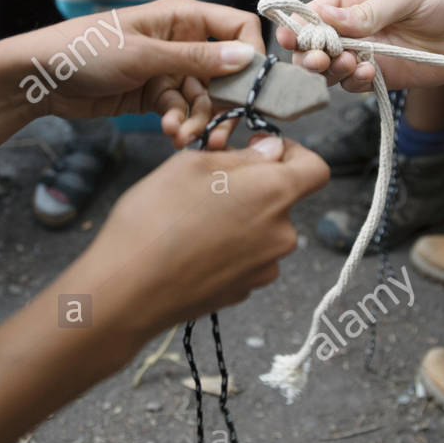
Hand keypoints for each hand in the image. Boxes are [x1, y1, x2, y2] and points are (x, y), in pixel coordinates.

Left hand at [21, 0, 266, 148]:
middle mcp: (182, 41)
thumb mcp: (144, 55)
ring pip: (204, 98)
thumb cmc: (86, 50)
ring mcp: (168, 69)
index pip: (238, 26)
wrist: (40, 78)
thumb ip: (196, 59)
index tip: (255, 86)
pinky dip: (180, 123)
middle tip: (224, 131)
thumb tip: (247, 57)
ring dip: (198, 119)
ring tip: (182, 136)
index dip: (251, 53)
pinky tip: (169, 133)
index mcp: (183, 17)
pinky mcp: (154, 95)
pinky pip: (181, 111)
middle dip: (225, 102)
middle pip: (226, 72)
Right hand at [79, 133, 328, 334]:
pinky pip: (247, 258)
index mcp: (274, 194)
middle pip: (282, 200)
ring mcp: (264, 268)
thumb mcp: (192, 164)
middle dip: (253, 187)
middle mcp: (280, 234)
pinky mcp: (244, 292)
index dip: (294, 153)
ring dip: (240, 219)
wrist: (127, 290)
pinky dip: (229, 249)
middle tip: (208, 184)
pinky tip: (192, 248)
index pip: (316, 169)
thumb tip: (271, 151)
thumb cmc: (155, 218)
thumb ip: (243, 157)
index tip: (260, 151)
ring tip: (193, 219)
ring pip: (262, 230)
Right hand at [273, 0, 443, 91]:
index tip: (293, 40)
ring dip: (331, 72)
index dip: (297, 28)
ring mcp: (364, 53)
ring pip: (328, 70)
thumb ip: (367, 10)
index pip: (310, 14)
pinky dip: (353, 84)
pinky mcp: (381, 75)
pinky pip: (353, 86)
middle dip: (308, 56)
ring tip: (352, 64)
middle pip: (311, 47)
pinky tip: (368, 74)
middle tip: (321, 61)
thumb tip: (324, 17)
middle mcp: (351, 27)